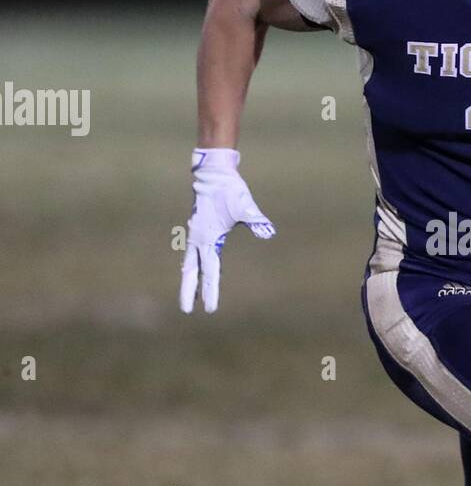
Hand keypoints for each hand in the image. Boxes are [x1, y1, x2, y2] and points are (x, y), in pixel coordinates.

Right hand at [179, 148, 274, 313]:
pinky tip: (195, 272)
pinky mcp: (197, 230)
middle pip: (190, 272)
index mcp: (208, 239)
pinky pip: (192, 254)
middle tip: (186, 311)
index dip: (210, 291)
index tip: (209, 308)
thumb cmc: (230, 191)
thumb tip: (269, 232)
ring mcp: (195, 235)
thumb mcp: (244, 206)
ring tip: (190, 297)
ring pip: (189, 264)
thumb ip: (255, 220)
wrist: (214, 174)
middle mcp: (198, 239)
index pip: (209, 272)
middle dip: (188, 292)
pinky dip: (192, 267)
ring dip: (189, 281)